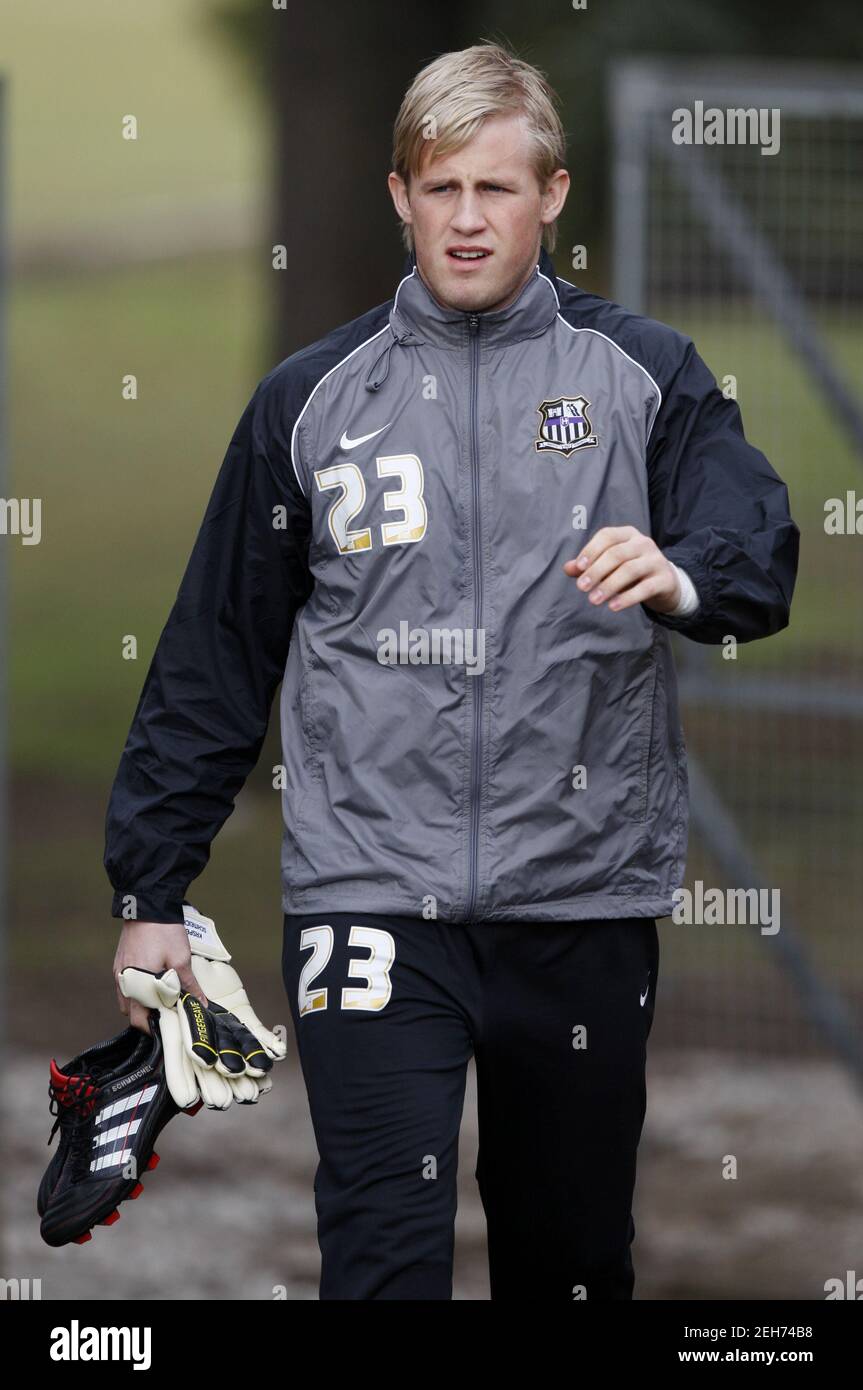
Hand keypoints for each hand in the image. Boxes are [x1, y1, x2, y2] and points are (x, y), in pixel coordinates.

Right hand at [113, 921, 207, 1036]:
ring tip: (161, 999)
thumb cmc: (164, 933)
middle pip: (131, 1013)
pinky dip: (136, 991)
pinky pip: (125, 986)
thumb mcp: (181, 959)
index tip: (169, 1026)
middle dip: (147, 1017)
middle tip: (167, 1014)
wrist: (148, 906)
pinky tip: (152, 983)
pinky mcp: (119, 963)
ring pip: (127, 1000)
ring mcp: (119, 972)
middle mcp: (124, 982)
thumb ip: (189, 985)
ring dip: (141, 1004)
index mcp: (138, 985)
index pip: (139, 1019)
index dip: (154, 1027)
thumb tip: (200, 1004)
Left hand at [563, 525, 680, 613]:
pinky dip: (627, 598)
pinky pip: (645, 588)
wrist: (666, 583)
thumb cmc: (631, 572)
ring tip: (593, 600)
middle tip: (581, 587)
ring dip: (609, 585)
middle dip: (597, 571)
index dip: (591, 550)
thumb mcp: (611, 566)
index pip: (607, 536)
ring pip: (630, 570)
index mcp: (628, 534)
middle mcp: (644, 543)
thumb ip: (589, 566)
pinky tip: (613, 606)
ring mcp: (656, 560)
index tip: (578, 568)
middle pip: (617, 554)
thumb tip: (567, 568)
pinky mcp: (665, 579)